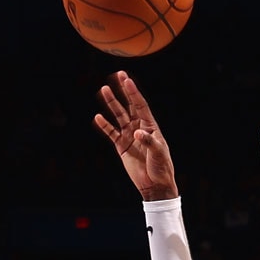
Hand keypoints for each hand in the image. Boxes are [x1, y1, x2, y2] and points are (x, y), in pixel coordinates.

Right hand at [94, 72, 177, 199]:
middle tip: (118, 75)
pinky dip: (104, 125)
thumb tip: (137, 132)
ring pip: (118, 116)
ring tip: (103, 89)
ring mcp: (129, 136)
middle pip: (128, 105)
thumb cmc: (161, 167)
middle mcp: (139, 127)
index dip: (133, 92)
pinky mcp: (121, 146)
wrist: (154, 184)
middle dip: (123, 90)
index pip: (140, 105)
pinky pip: (111, 133)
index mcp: (150, 126)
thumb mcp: (158, 153)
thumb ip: (148, 141)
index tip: (126, 79)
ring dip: (111, 103)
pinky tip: (98, 117)